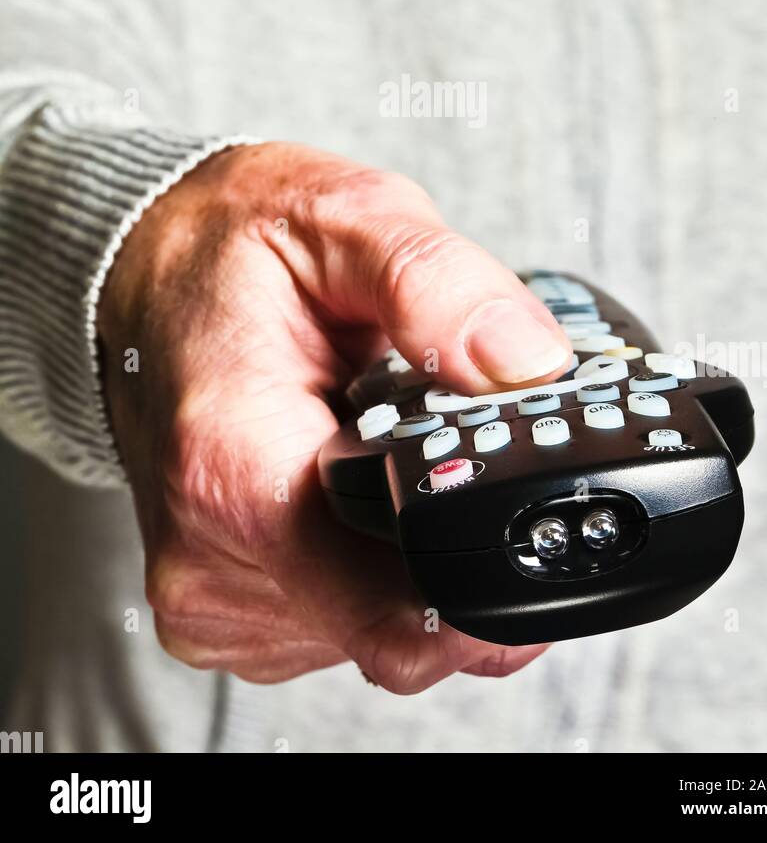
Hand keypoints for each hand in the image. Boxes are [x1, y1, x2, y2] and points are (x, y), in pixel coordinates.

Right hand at [98, 142, 572, 692]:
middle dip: (451, 544)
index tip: (536, 537)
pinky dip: (366, 561)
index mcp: (236, 464)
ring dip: (406, 550)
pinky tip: (350, 483)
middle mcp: (210, 555)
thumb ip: (437, 283)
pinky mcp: (222, 612)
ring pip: (377, 628)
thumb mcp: (345, 219)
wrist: (147, 273)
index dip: (488, 592)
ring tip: (378, 450)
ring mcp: (213, 595)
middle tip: (440, 441)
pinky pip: (338, 623)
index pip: (388, 616)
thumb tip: (528, 363)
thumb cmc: (232, 249)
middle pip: (400, 623)